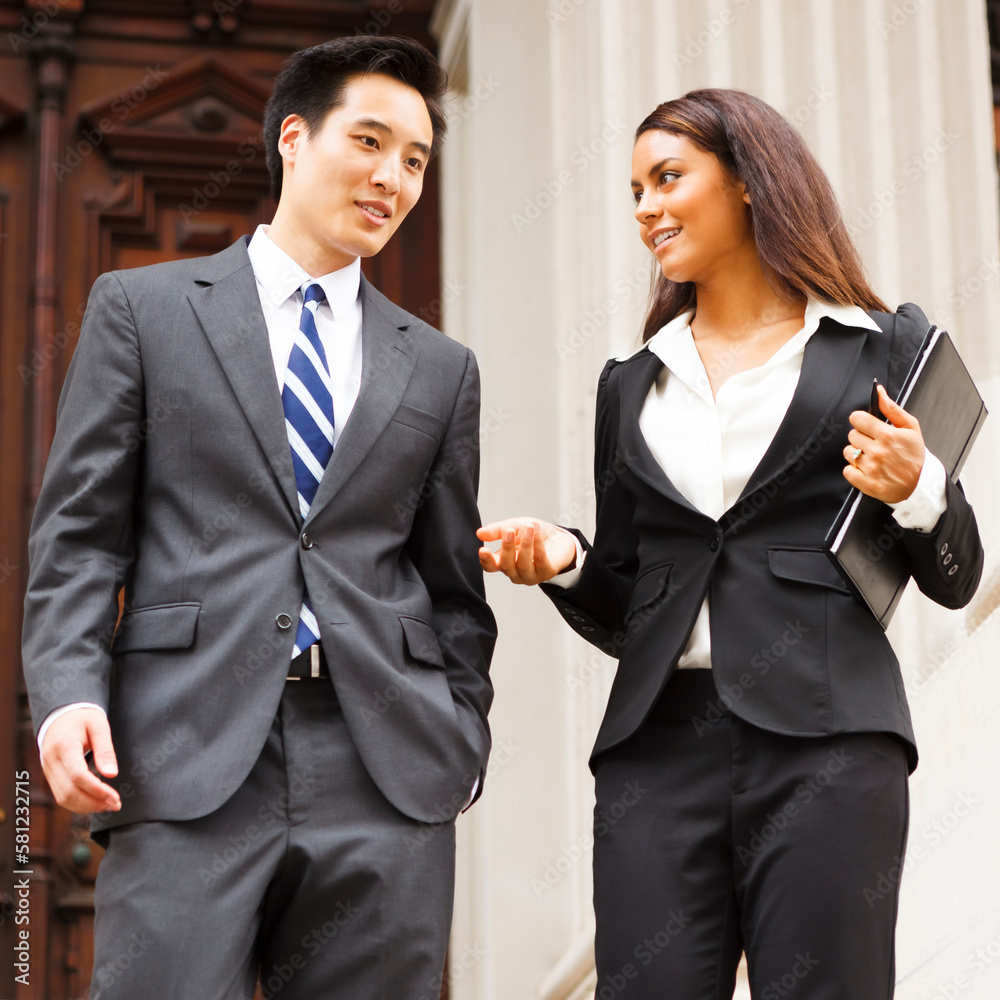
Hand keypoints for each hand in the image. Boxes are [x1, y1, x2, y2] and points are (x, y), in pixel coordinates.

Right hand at [41, 708, 120, 813]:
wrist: (61, 715)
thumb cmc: (83, 718)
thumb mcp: (99, 726)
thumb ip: (105, 750)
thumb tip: (111, 774)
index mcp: (64, 745)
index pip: (77, 775)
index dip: (96, 790)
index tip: (114, 797)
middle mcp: (51, 760)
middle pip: (69, 791)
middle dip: (93, 802)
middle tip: (115, 804)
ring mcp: (48, 769)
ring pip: (63, 798)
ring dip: (86, 807)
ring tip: (108, 805)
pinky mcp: (49, 776)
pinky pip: (61, 795)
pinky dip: (78, 803)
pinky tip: (94, 802)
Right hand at [477, 518, 577, 584]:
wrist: (558, 537)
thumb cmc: (533, 534)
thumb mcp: (514, 526)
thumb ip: (497, 530)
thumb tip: (480, 533)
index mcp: (504, 562)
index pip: (491, 566)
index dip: (486, 560)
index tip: (482, 549)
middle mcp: (516, 572)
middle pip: (506, 566)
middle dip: (507, 548)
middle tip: (509, 531)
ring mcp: (531, 575)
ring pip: (524, 565)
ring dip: (525, 545)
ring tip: (528, 527)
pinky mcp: (547, 572)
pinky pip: (541, 561)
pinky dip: (538, 546)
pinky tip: (537, 533)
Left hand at [843, 384, 924, 502]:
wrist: (920, 484)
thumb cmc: (915, 455)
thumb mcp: (910, 427)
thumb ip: (892, 408)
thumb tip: (879, 391)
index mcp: (887, 435)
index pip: (857, 418)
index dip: (861, 421)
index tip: (867, 426)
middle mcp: (878, 451)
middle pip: (851, 435)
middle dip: (861, 438)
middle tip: (874, 444)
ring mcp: (871, 468)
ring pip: (848, 452)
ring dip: (857, 454)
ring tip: (872, 458)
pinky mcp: (866, 484)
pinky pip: (847, 470)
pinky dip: (854, 471)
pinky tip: (867, 470)